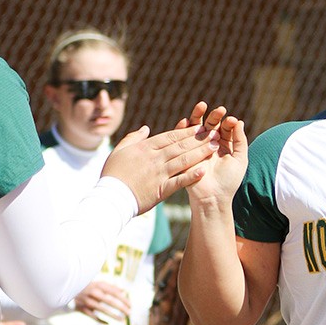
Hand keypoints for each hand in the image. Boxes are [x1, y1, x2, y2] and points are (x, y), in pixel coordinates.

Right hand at [72, 281, 131, 323]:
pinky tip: (108, 324)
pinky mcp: (81, 308)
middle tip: (129, 313)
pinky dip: (101, 320)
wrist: (68, 289)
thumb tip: (124, 291)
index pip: (114, 292)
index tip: (131, 305)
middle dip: (121, 307)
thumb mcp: (99, 284)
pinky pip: (93, 316)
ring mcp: (87, 300)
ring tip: (122, 320)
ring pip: (102, 309)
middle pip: (109, 300)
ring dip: (113, 315)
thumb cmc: (88, 287)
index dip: (124, 299)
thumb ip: (112, 287)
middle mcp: (93, 292)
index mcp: (99, 285)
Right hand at [102, 122, 218, 213]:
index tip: (199, 126)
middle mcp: (154, 158)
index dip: (186, 131)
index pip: (170, 136)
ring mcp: (158, 174)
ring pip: (183, 160)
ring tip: (215, 147)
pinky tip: (204, 170)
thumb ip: (133, 138)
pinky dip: (191, 176)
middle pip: (180, 146)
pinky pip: (179, 181)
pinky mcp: (161, 190)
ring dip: (200, 153)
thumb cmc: (112, 174)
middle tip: (214, 133)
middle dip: (199, 139)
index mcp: (145, 148)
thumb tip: (146, 128)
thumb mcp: (119, 151)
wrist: (110, 197)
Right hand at [178, 101, 248, 208]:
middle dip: (215, 116)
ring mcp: (196, 148)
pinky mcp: (184, 152)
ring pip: (196, 128)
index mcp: (224, 146)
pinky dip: (182, 127)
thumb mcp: (240, 160)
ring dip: (198, 116)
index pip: (225, 129)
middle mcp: (210, 145)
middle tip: (220, 110)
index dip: (228, 122)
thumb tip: (239, 121)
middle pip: (211, 125)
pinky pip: (181, 137)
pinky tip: (186, 120)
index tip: (231, 120)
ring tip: (202, 106)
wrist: (212, 198)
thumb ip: (241, 141)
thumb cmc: (229, 181)